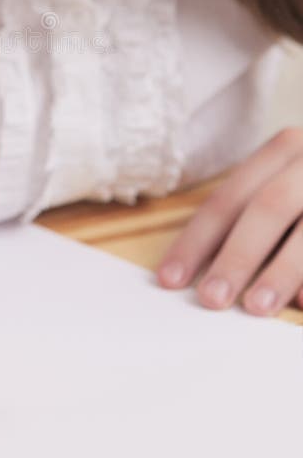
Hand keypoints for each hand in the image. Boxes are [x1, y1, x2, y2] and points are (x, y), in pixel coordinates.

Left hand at [156, 127, 302, 316]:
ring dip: (282, 269)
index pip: (229, 198)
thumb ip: (254, 217)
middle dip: (236, 255)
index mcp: (284, 151)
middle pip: (267, 207)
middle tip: (211, 298)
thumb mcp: (287, 184)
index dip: (197, 240)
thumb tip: (208, 270)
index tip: (170, 279)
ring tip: (256, 307)